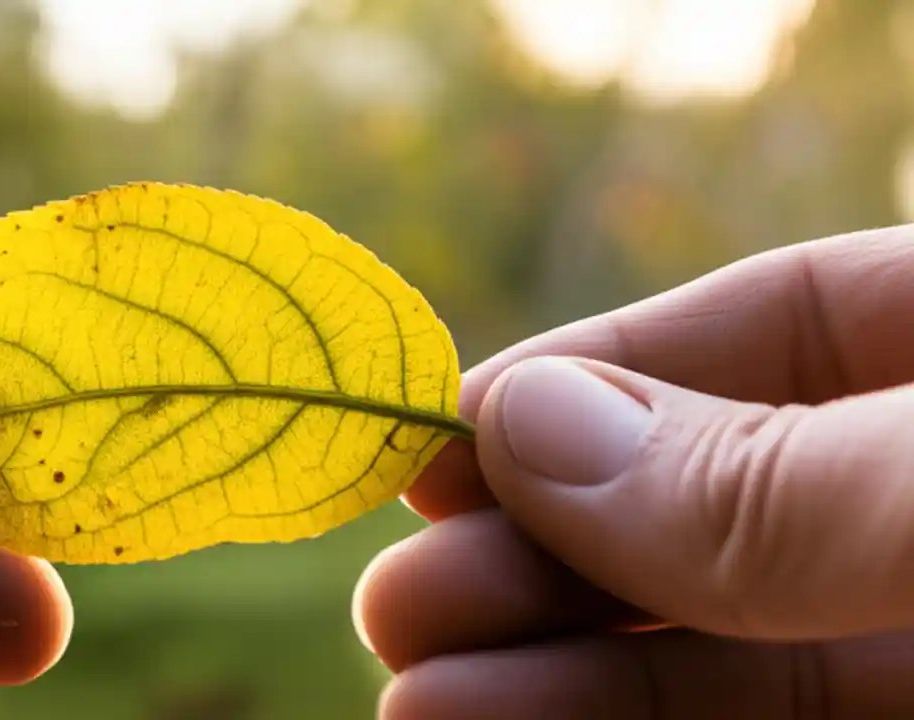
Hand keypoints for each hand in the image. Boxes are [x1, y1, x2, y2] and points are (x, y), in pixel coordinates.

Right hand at [355, 225, 913, 717]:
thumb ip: (768, 475)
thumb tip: (529, 422)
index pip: (784, 318)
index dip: (600, 369)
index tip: (444, 432)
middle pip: (724, 497)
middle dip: (543, 548)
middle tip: (399, 604)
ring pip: (734, 642)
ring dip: (557, 674)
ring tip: (418, 703)